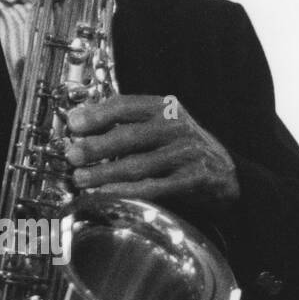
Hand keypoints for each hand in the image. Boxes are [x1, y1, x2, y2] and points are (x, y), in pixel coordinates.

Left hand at [65, 94, 239, 210]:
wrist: (226, 174)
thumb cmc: (180, 147)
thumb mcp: (158, 125)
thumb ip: (124, 122)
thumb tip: (77, 123)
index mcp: (163, 107)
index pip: (125, 106)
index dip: (97, 115)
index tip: (73, 124)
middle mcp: (176, 127)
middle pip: (129, 136)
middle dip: (96, 147)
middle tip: (71, 155)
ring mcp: (186, 153)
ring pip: (138, 164)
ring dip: (104, 173)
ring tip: (80, 178)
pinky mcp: (194, 179)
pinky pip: (154, 187)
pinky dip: (127, 190)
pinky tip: (105, 193)